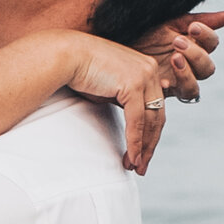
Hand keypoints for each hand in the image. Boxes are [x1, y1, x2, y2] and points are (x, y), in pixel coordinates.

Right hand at [60, 30, 175, 173]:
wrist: (66, 56)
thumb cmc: (82, 72)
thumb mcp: (111, 88)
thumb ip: (126, 101)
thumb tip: (136, 123)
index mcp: (147, 69)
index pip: (156, 108)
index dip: (151, 134)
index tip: (143, 153)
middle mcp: (150, 70)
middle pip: (157, 116)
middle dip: (150, 145)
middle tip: (141, 166)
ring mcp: (144, 76)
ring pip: (150, 121)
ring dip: (143, 148)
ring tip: (135, 166)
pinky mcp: (133, 84)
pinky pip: (137, 121)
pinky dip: (135, 142)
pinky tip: (132, 157)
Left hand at [140, 8, 223, 101]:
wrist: (115, 41)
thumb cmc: (143, 29)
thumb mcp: (169, 21)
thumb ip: (199, 20)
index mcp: (193, 46)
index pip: (211, 44)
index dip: (207, 36)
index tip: (193, 27)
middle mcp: (188, 66)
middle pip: (207, 69)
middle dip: (195, 55)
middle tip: (177, 42)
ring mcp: (176, 82)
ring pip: (194, 87)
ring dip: (187, 73)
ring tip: (173, 58)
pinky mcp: (164, 93)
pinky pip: (175, 98)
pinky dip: (170, 88)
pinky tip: (161, 79)